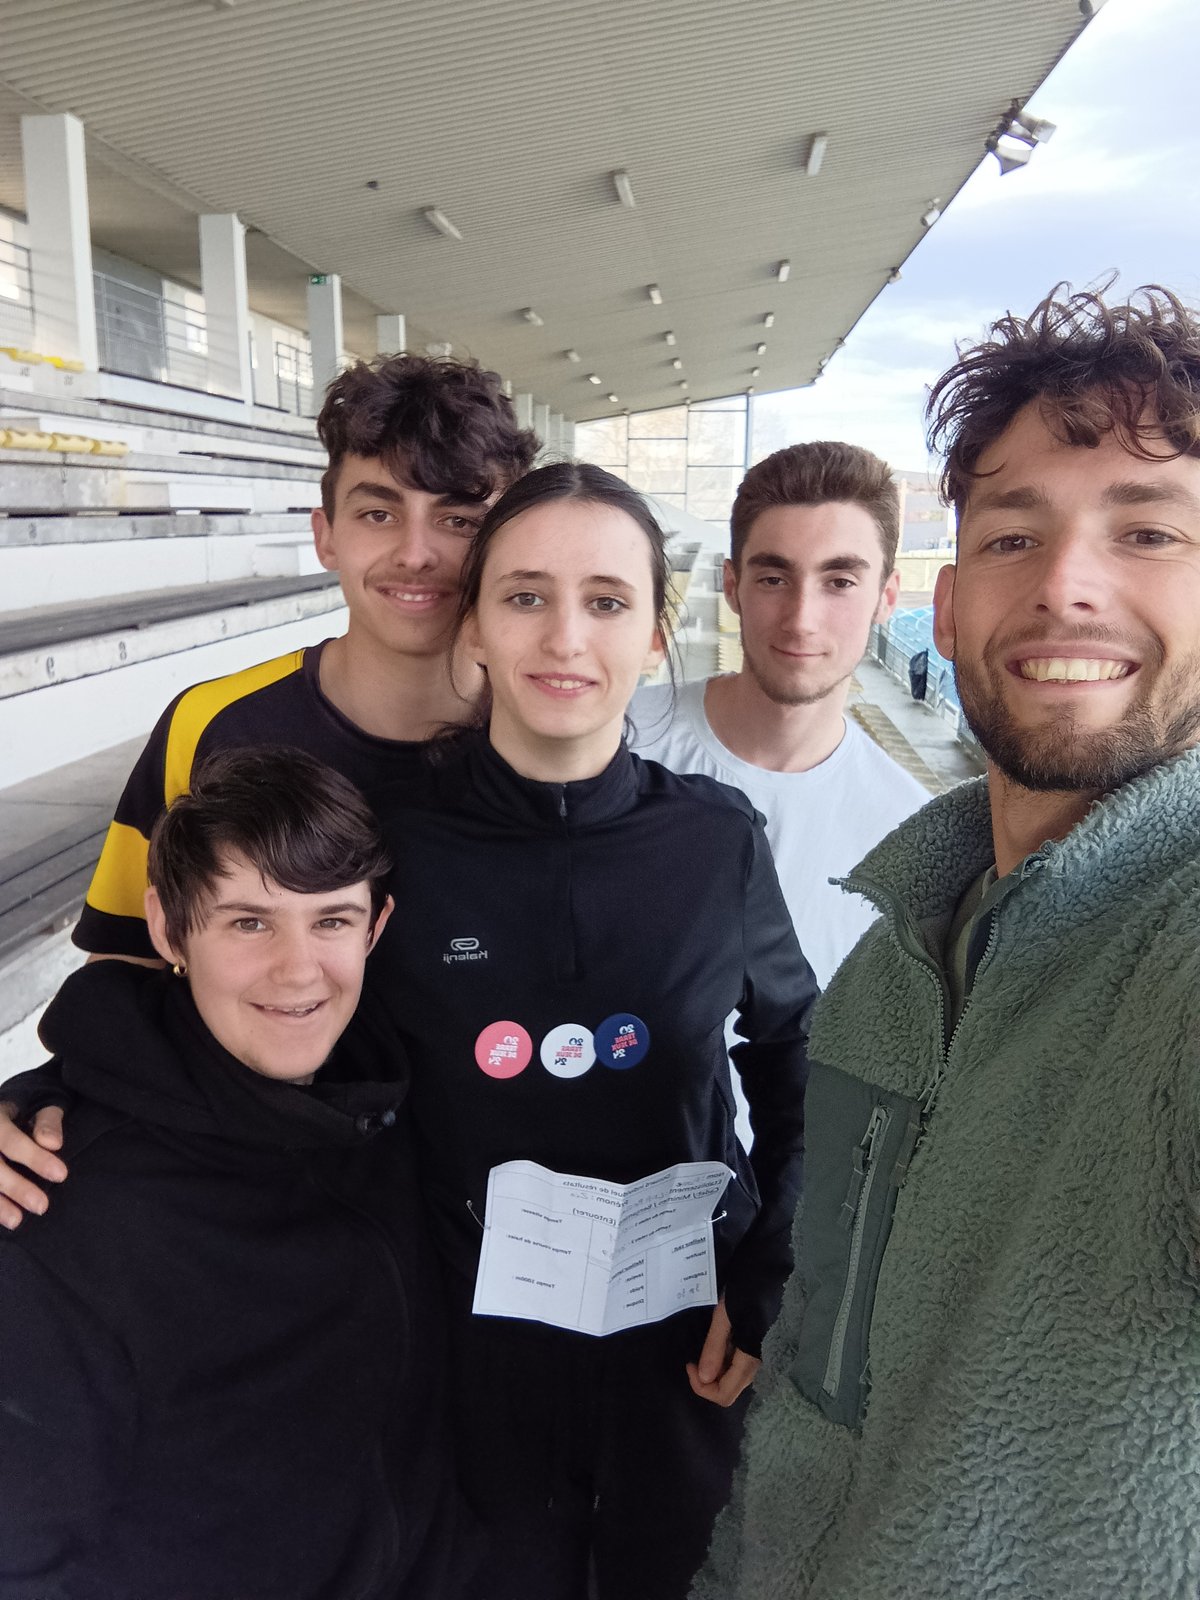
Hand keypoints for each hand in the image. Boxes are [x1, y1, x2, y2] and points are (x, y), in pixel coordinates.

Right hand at [0, 1102, 66, 1229]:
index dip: (35, 1158)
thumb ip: (47, 1120)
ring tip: (17, 1221)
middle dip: (16, 1188)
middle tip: (42, 1207)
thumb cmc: (20, 1111)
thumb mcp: (35, 1105)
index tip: (61, 1175)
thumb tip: (53, 1143)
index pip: (10, 1140)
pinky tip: (3, 1219)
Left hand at [686, 1297, 760, 1406]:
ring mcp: (757, 1358)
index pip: (724, 1395)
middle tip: (692, 1360)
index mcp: (749, 1359)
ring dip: (713, 1373)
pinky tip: (716, 1344)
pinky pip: (736, 1368)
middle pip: (728, 1392)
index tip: (689, 1364)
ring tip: (702, 1350)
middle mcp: (756, 1365)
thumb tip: (704, 1378)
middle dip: (706, 1383)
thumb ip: (714, 1348)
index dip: (702, 1387)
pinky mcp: (755, 1348)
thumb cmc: (746, 1291)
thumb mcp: (724, 1316)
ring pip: (732, 1381)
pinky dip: (722, 1363)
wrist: (768, 1272)